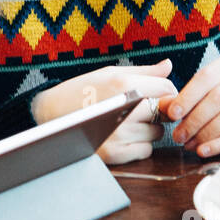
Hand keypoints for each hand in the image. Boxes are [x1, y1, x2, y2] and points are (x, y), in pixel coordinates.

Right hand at [30, 61, 178, 164]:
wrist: (50, 113)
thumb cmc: (82, 89)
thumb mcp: (110, 73)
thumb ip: (144, 71)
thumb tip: (169, 66)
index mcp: (125, 85)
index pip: (168, 89)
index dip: (165, 91)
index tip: (156, 94)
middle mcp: (125, 109)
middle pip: (164, 112)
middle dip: (156, 110)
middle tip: (138, 108)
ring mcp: (120, 134)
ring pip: (157, 133)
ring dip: (148, 129)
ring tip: (126, 121)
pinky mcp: (114, 153)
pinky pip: (146, 151)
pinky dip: (139, 145)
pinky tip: (122, 136)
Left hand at [166, 49, 219, 157]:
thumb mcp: (214, 83)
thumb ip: (189, 93)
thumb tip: (164, 106)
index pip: (208, 76)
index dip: (187, 96)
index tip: (172, 114)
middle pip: (219, 97)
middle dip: (194, 119)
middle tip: (178, 135)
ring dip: (206, 133)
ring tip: (189, 144)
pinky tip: (204, 150)